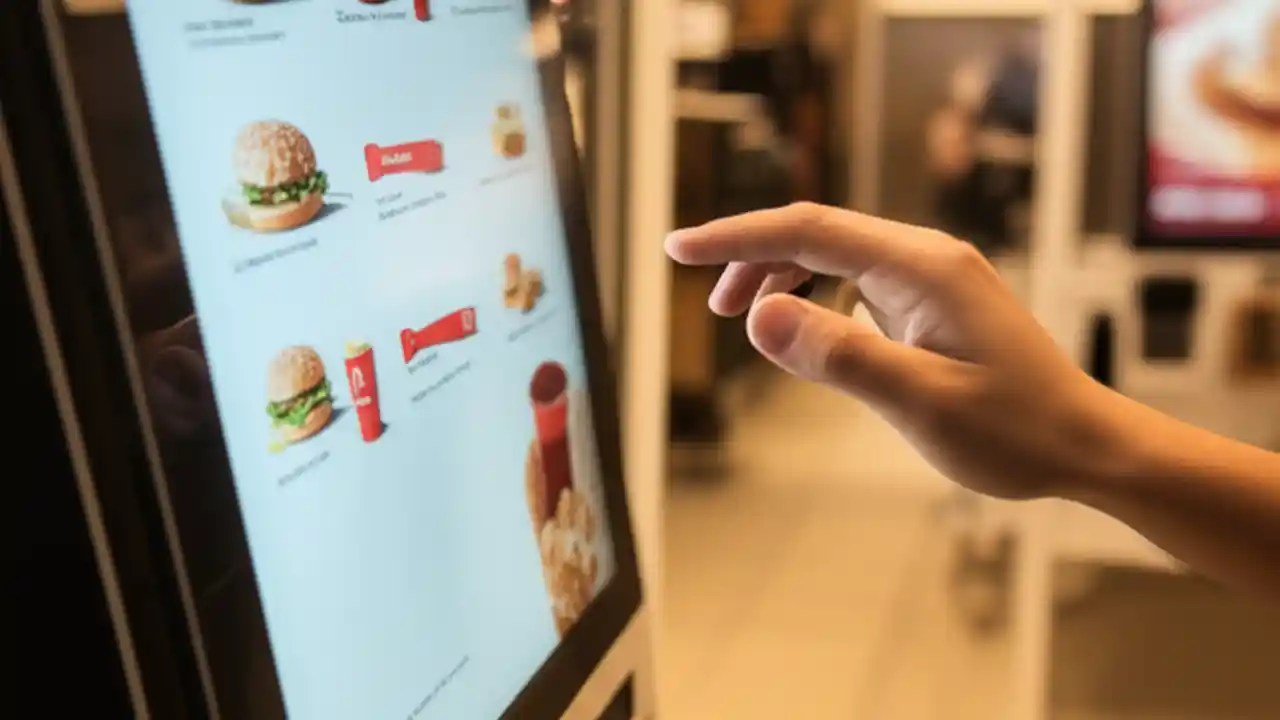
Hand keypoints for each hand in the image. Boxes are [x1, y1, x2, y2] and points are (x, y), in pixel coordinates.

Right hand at [666, 203, 1125, 500]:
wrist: (1086, 445)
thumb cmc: (1014, 430)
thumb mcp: (919, 401)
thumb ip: (839, 355)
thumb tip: (758, 315)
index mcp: (922, 266)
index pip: (809, 229)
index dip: (736, 236)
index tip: (677, 247)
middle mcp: (926, 257)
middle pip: (817, 232)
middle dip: (754, 257)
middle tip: (710, 306)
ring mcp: (933, 277)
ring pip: (836, 254)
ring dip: (784, 276)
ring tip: (747, 321)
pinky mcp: (935, 302)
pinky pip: (859, 280)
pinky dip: (818, 294)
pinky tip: (809, 328)